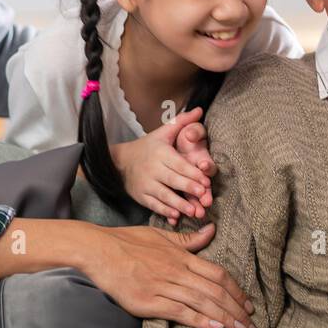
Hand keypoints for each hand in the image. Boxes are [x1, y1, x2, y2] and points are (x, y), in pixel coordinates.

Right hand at [81, 222, 258, 327]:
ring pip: (202, 302)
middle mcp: (177, 271)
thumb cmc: (127, 242)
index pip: (217, 274)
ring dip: (225, 317)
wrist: (98, 250)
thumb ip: (188, 240)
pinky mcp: (148, 301)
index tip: (248, 305)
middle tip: (253, 327)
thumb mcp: (161, 235)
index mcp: (181, 256)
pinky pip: (179, 311)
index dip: (236, 290)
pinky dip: (199, 320)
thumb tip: (211, 231)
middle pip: (215, 291)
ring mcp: (163, 286)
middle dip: (237, 310)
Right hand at [112, 107, 213, 225]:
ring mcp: (146, 184)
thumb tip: (200, 109)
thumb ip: (182, 122)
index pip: (178, 164)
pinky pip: (153, 205)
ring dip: (179, 204)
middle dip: (188, 188)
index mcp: (161, 153)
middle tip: (204, 196)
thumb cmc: (148, 146)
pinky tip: (176, 217)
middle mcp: (153, 169)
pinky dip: (164, 211)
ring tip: (193, 212)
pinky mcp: (141, 196)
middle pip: (173, 180)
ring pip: (164, 195)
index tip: (206, 181)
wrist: (120, 161)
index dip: (192, 172)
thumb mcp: (163, 132)